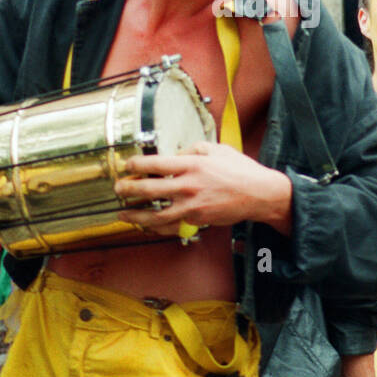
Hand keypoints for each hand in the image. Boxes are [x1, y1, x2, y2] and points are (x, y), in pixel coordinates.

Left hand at [115, 141, 292, 235]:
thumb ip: (192, 149)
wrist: (259, 194)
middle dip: (128, 189)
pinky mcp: (196, 220)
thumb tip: (175, 154)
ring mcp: (191, 206)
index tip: (127, 165)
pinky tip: (146, 225)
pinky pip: (171, 226)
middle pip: (149, 189)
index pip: (155, 164)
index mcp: (192, 165)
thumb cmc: (240, 170)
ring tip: (123, 214)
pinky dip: (156, 228)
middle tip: (117, 189)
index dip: (136, 165)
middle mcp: (188, 186)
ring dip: (136, 215)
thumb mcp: (216, 149)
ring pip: (156, 215)